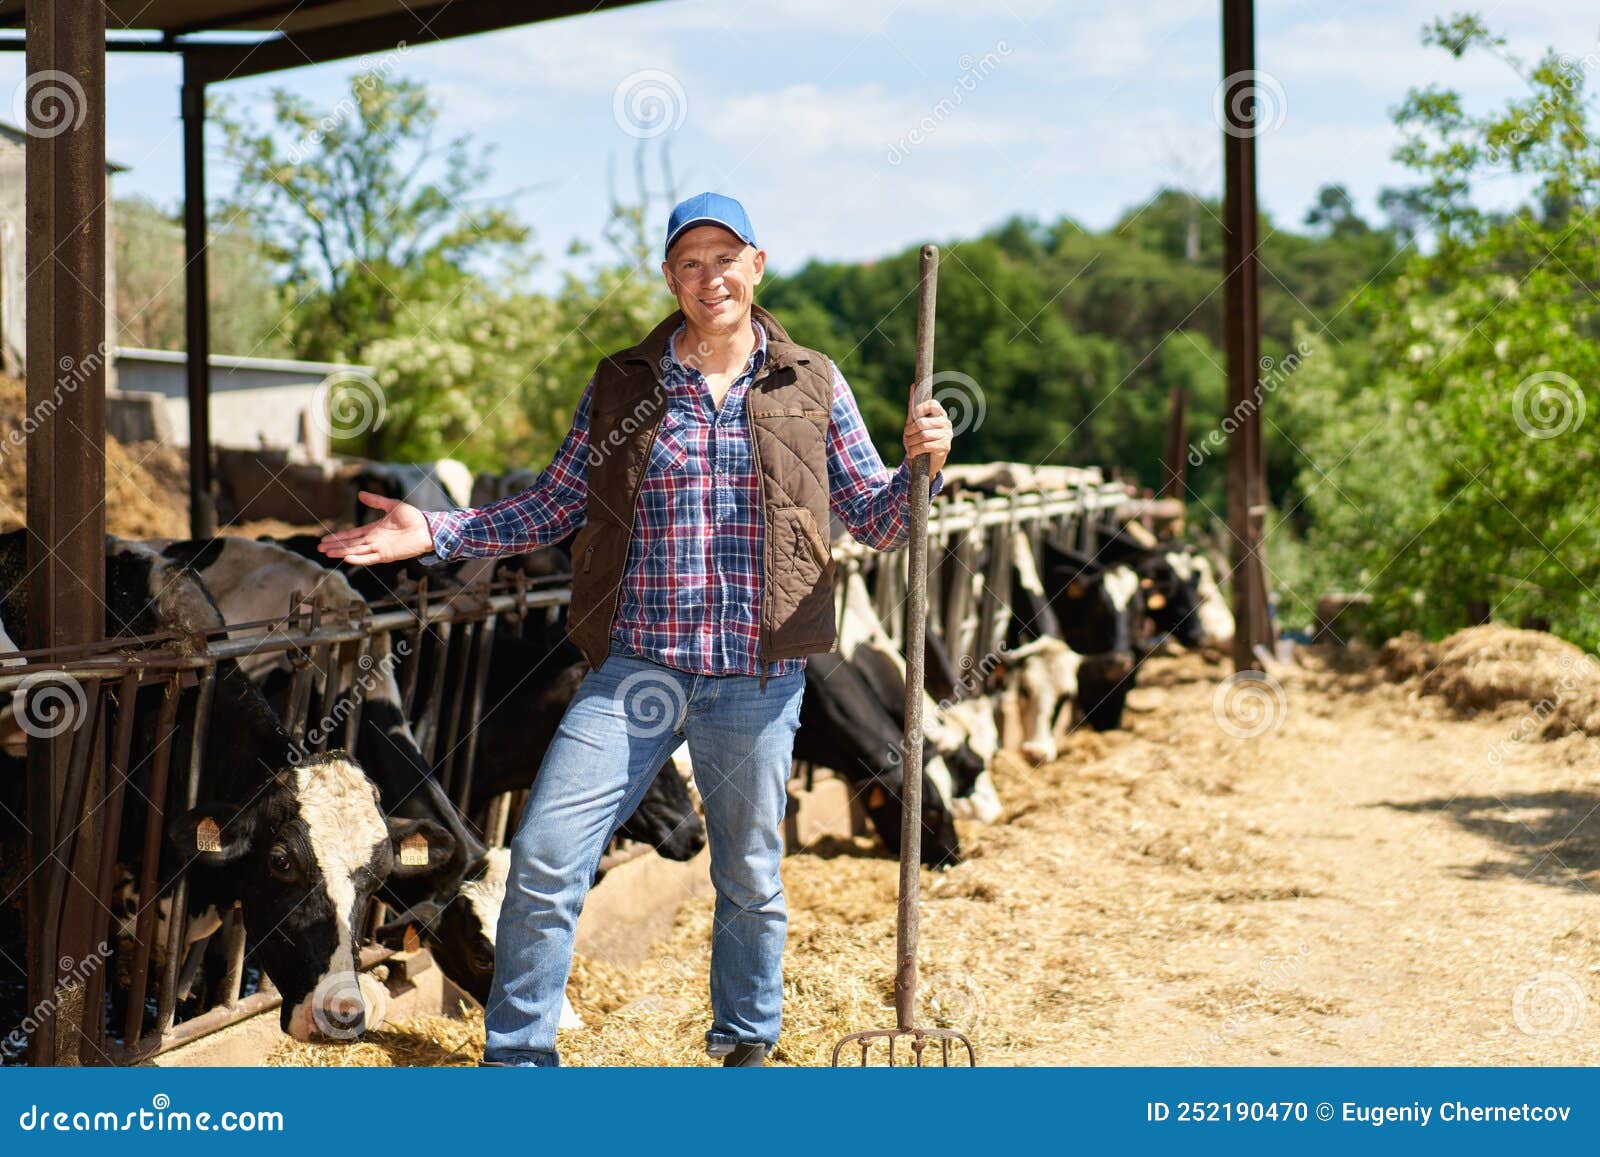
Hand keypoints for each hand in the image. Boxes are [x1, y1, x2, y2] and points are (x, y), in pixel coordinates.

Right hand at [317, 491, 435, 565]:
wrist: (427, 527)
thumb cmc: (413, 517)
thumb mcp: (392, 505)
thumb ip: (376, 501)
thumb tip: (360, 494)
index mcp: (374, 530)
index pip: (352, 534)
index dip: (338, 537)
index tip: (325, 539)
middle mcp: (374, 540)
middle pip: (350, 544)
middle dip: (335, 546)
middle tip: (320, 548)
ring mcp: (379, 548)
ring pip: (356, 551)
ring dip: (342, 552)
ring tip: (327, 553)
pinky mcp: (386, 555)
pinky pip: (369, 558)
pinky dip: (358, 559)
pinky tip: (346, 558)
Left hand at [903, 384, 952, 476]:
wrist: (926, 463)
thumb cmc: (920, 439)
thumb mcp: (914, 423)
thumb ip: (914, 407)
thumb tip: (913, 386)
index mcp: (940, 414)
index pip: (932, 404)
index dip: (920, 409)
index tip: (912, 417)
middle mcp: (946, 423)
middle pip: (923, 422)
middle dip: (910, 431)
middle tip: (906, 437)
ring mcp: (947, 435)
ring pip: (923, 435)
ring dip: (911, 442)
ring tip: (908, 447)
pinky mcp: (945, 447)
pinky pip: (925, 445)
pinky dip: (914, 450)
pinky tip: (912, 454)